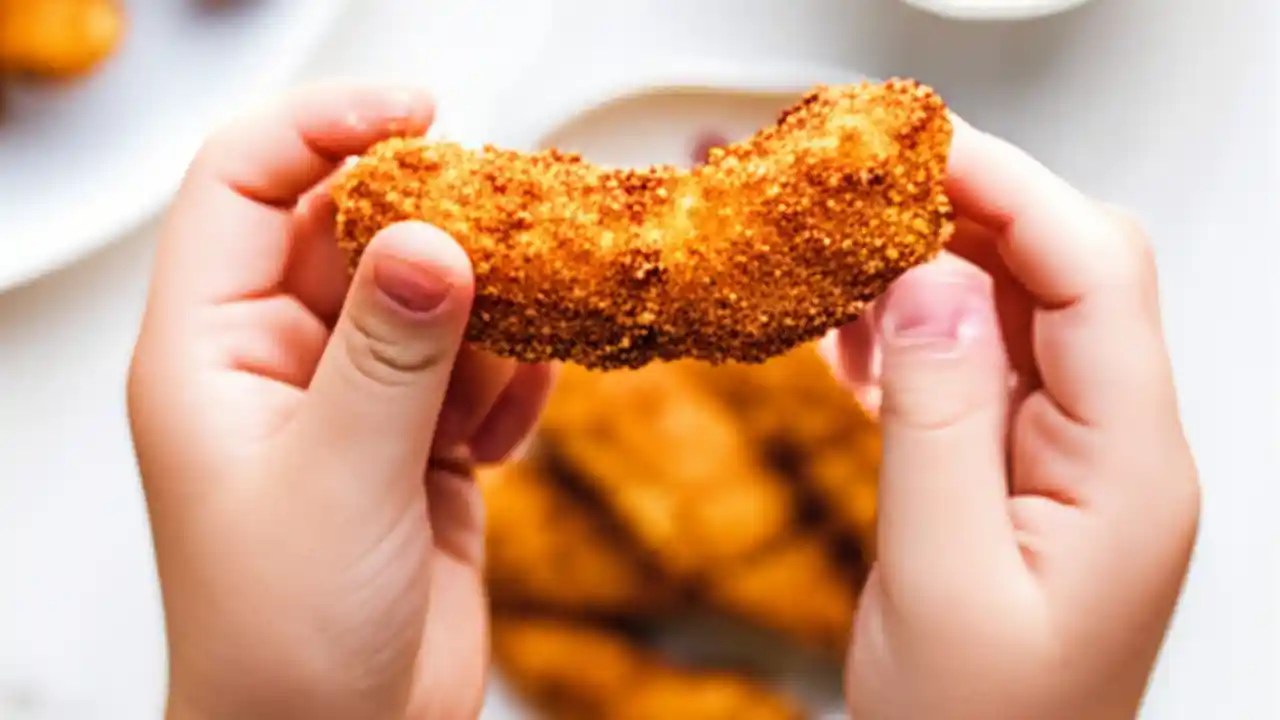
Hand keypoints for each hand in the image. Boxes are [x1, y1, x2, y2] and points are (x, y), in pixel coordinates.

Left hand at [128, 84, 551, 719]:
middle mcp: (281, 363)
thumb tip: (431, 238)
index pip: (247, 186)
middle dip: (438, 225)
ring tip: (522, 352)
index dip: (325, 128)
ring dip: (490, 312)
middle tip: (512, 230)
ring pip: (430, 300)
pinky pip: (475, 369)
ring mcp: (354, 403)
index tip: (419, 109)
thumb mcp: (337, 481)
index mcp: (214, 351)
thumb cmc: (282, 644)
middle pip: (356, 232)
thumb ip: (390, 355)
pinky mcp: (417, 444)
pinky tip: (509, 431)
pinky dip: (509, 382)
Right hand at [825, 119, 1198, 718]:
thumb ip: (938, 419)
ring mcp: (1076, 463)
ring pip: (1018, 316)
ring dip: (934, 276)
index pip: (1095, 275)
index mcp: (1130, 472)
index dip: (1011, 192)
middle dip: (970, 219)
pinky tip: (858, 345)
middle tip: (866, 198)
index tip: (919, 151)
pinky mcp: (1027, 478)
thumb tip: (927, 281)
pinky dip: (920, 340)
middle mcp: (1120, 451)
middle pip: (1066, 276)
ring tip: (845, 267)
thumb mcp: (941, 577)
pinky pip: (982, 374)